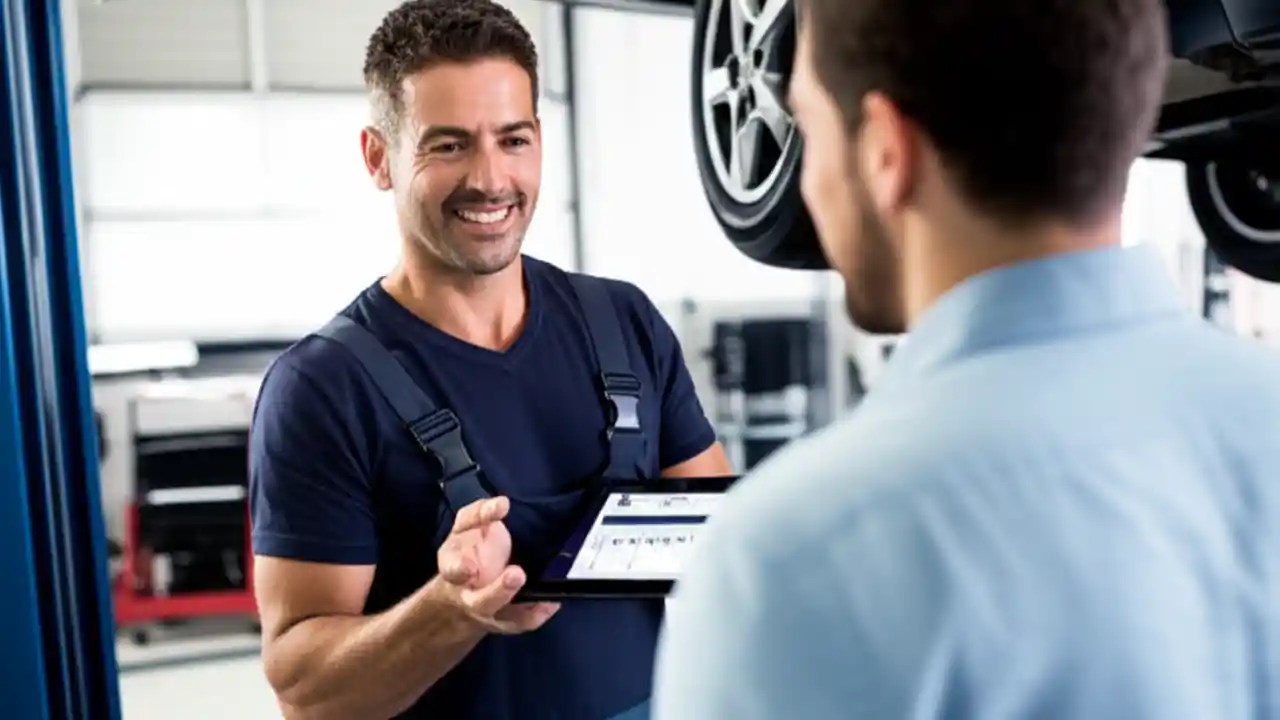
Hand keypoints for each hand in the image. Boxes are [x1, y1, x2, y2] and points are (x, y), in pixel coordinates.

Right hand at [436, 497, 559, 634]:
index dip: (459, 569)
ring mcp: (490, 611)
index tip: (470, 567)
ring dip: (521, 605)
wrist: (460, 592)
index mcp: (453, 570)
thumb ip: (479, 513)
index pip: (453, 569)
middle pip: (480, 602)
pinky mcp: (506, 620)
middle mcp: (469, 596)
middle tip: (517, 574)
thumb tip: (502, 504)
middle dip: (498, 591)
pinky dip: (538, 613)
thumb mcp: (465, 528)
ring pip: (504, 617)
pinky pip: (523, 621)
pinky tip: (553, 601)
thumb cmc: (467, 552)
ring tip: (539, 592)